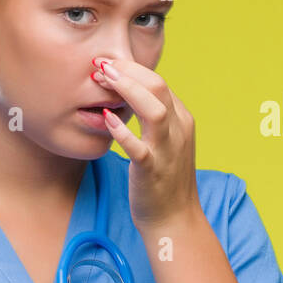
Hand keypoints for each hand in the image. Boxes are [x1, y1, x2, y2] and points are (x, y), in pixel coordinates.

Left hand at [90, 56, 200, 231]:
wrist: (174, 220)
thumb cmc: (163, 180)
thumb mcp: (165, 142)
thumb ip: (154, 118)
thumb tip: (131, 95)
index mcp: (182, 120)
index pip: (159, 82)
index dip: (132, 69)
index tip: (106, 62)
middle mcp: (178, 131)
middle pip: (158, 87)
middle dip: (128, 71)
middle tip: (100, 63)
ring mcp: (167, 151)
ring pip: (154, 110)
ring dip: (126, 90)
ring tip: (101, 79)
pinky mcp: (152, 171)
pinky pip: (139, 147)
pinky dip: (122, 131)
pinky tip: (105, 118)